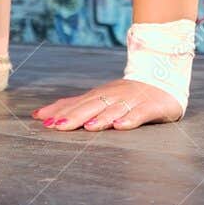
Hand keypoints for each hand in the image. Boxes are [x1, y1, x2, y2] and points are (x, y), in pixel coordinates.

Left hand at [31, 79, 181, 131]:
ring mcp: (132, 101)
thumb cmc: (126, 94)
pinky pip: (139, 114)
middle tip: (58, 126)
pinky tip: (120, 126)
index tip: (43, 121)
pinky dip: (129, 119)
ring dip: (101, 118)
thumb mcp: (98, 98)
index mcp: (100, 95)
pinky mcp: (150, 106)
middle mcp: (113, 96)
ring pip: (114, 109)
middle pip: (92, 106)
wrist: (163, 77)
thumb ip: (72, 106)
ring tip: (88, 127)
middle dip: (75, 116)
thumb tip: (40, 115)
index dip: (61, 112)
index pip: (77, 104)